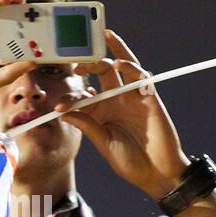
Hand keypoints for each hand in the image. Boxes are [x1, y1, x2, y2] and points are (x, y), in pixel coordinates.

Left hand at [59, 29, 190, 198]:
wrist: (155, 174)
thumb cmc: (129, 162)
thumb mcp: (103, 143)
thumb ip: (86, 125)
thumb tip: (63, 111)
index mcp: (102, 112)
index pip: (84, 94)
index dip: (71, 98)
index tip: (59, 106)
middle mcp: (117, 100)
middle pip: (102, 71)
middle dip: (89, 64)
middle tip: (77, 66)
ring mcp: (134, 97)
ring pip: (124, 66)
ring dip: (113, 51)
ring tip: (101, 42)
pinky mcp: (150, 98)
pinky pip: (141, 76)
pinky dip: (130, 67)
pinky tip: (118, 63)